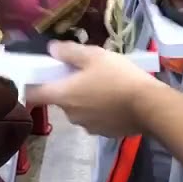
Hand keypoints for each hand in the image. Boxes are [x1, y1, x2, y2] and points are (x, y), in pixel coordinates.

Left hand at [25, 41, 162, 137]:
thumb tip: (51, 49)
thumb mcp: (94, 56)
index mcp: (63, 95)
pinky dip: (98, 108)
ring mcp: (87, 126)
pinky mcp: (103, 132)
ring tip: (103, 83)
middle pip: (60, 98)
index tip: (40, 73)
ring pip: (78, 108)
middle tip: (84, 71)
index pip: (34, 94)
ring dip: (84, 97)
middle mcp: (70, 115)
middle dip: (67, 86)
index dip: (33, 83)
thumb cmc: (118, 77)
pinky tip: (114, 98)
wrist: (149, 106)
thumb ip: (69, 52)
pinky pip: (94, 117)